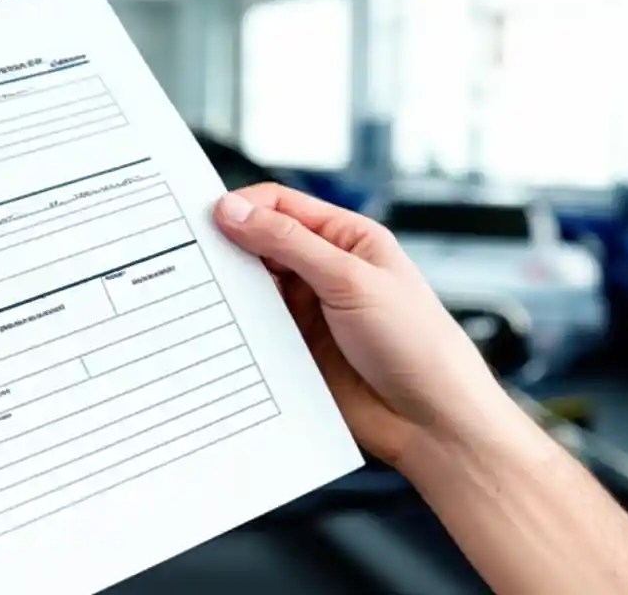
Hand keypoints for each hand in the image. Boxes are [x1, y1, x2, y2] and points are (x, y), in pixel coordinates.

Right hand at [213, 184, 508, 468]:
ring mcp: (310, 311)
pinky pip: (255, 330)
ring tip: (205, 296)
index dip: (244, 207)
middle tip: (195, 258)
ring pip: (254, 289)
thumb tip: (236, 211)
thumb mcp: (350, 280)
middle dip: (230, 248)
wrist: (433, 422)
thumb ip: (289, 243)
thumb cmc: (418, 345)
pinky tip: (221, 330)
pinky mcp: (297, 349)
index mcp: (348, 239)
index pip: (283, 206)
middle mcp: (326, 271)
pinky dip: (237, 327)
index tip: (207, 220)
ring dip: (232, 291)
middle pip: (262, 245)